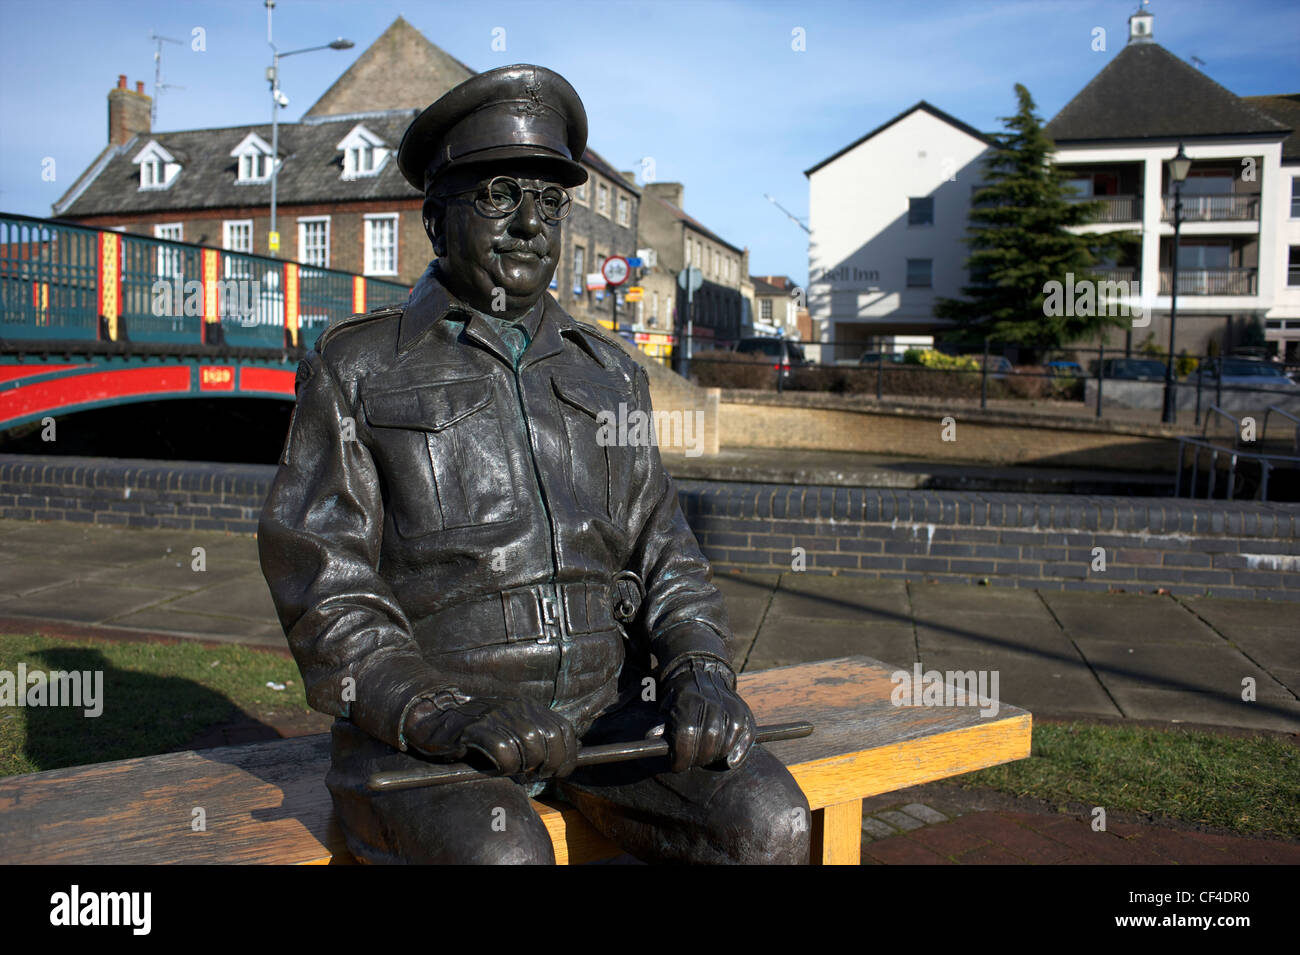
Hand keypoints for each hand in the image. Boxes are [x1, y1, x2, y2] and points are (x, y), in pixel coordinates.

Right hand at [405, 694, 578, 778]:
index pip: (564, 730)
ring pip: (529, 745)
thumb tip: (569, 754)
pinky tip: (497, 768)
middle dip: (548, 764)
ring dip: (525, 765)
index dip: (566, 755)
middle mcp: (515, 708)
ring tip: (513, 771)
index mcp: (527, 706)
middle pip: (550, 739)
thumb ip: (535, 735)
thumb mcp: (509, 725)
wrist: (432, 714)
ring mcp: (495, 716)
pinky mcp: (475, 729)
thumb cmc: (473, 727)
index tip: (558, 772)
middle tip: (533, 775)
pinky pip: (503, 751)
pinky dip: (505, 765)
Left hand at [660, 658, 756, 772]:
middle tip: (690, 764)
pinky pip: (745, 738)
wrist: (702, 672)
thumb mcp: (666, 706)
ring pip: (726, 743)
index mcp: (690, 700)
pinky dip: (738, 753)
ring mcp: (731, 707)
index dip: (681, 755)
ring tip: (705, 758)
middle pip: (708, 741)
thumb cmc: (680, 696)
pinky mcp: (744, 713)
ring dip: (715, 757)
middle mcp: (713, 702)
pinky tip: (728, 761)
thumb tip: (651, 739)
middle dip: (697, 759)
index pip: (687, 735)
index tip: (676, 765)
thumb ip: (661, 724)